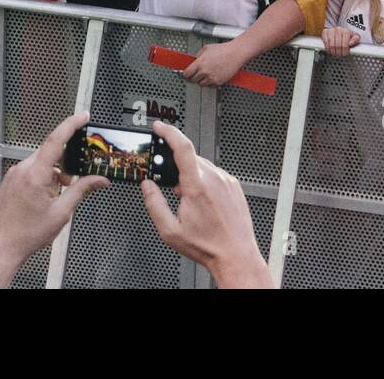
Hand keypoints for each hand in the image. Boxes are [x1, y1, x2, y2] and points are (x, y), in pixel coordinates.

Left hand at [0, 111, 106, 287]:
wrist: (3, 247)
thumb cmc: (28, 234)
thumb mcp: (62, 212)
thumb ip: (82, 190)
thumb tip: (99, 180)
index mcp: (35, 175)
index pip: (55, 140)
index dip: (71, 125)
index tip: (83, 117)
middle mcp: (22, 169)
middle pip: (51, 154)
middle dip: (66, 165)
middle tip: (72, 183)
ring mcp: (14, 174)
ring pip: (42, 163)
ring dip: (54, 175)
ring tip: (55, 198)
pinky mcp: (11, 180)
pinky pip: (32, 170)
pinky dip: (44, 179)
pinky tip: (45, 198)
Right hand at [140, 120, 272, 287]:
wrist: (236, 255)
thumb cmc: (208, 246)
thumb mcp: (170, 230)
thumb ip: (154, 204)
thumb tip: (147, 186)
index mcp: (197, 186)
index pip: (182, 147)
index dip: (169, 133)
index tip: (159, 127)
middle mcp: (214, 179)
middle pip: (190, 158)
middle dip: (177, 168)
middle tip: (174, 190)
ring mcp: (226, 181)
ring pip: (202, 166)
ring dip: (191, 176)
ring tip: (191, 202)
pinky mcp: (234, 185)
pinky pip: (214, 174)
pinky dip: (204, 181)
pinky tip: (204, 203)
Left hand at [183, 39, 248, 85]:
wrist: (235, 53)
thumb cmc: (223, 50)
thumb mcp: (205, 49)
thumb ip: (197, 56)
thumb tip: (192, 62)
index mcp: (200, 63)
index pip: (186, 74)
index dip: (185, 74)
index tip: (185, 74)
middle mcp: (205, 72)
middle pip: (193, 80)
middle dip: (193, 77)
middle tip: (195, 74)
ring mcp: (212, 78)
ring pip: (201, 84)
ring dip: (201, 80)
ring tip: (206, 74)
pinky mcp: (219, 82)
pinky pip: (210, 86)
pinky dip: (210, 82)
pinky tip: (212, 75)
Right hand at [321, 26, 359, 57]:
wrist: (338, 31)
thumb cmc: (346, 36)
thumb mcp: (354, 37)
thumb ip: (356, 39)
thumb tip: (350, 43)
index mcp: (345, 31)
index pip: (345, 44)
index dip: (345, 51)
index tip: (345, 54)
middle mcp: (338, 30)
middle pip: (338, 45)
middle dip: (339, 53)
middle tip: (340, 56)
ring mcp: (330, 31)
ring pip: (331, 45)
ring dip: (333, 52)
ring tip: (335, 54)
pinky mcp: (325, 33)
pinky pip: (325, 43)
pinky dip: (327, 49)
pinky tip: (330, 51)